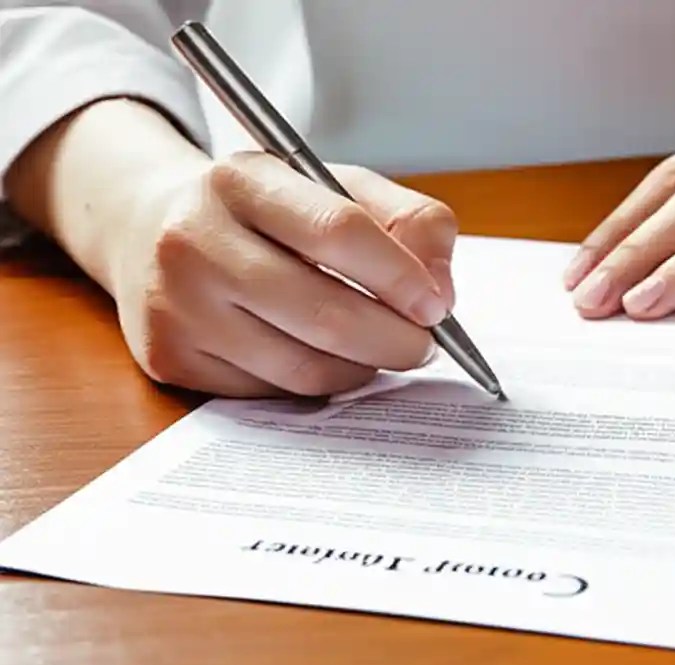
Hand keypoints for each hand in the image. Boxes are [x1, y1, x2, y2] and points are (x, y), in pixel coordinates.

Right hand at [112, 152, 456, 396]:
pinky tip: (325, 360)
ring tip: (379, 351)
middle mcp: (195, 239)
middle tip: (423, 345)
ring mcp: (177, 304)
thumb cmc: (268, 213)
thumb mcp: (338, 187)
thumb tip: (441, 292)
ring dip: (361, 369)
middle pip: (326, 313)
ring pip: (302, 366)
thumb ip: (410, 220)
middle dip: (394, 339)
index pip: (339, 230)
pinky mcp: (171, 356)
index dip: (401, 277)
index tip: (436, 306)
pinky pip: (271, 392)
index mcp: (243, 180)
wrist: (152, 230)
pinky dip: (317, 385)